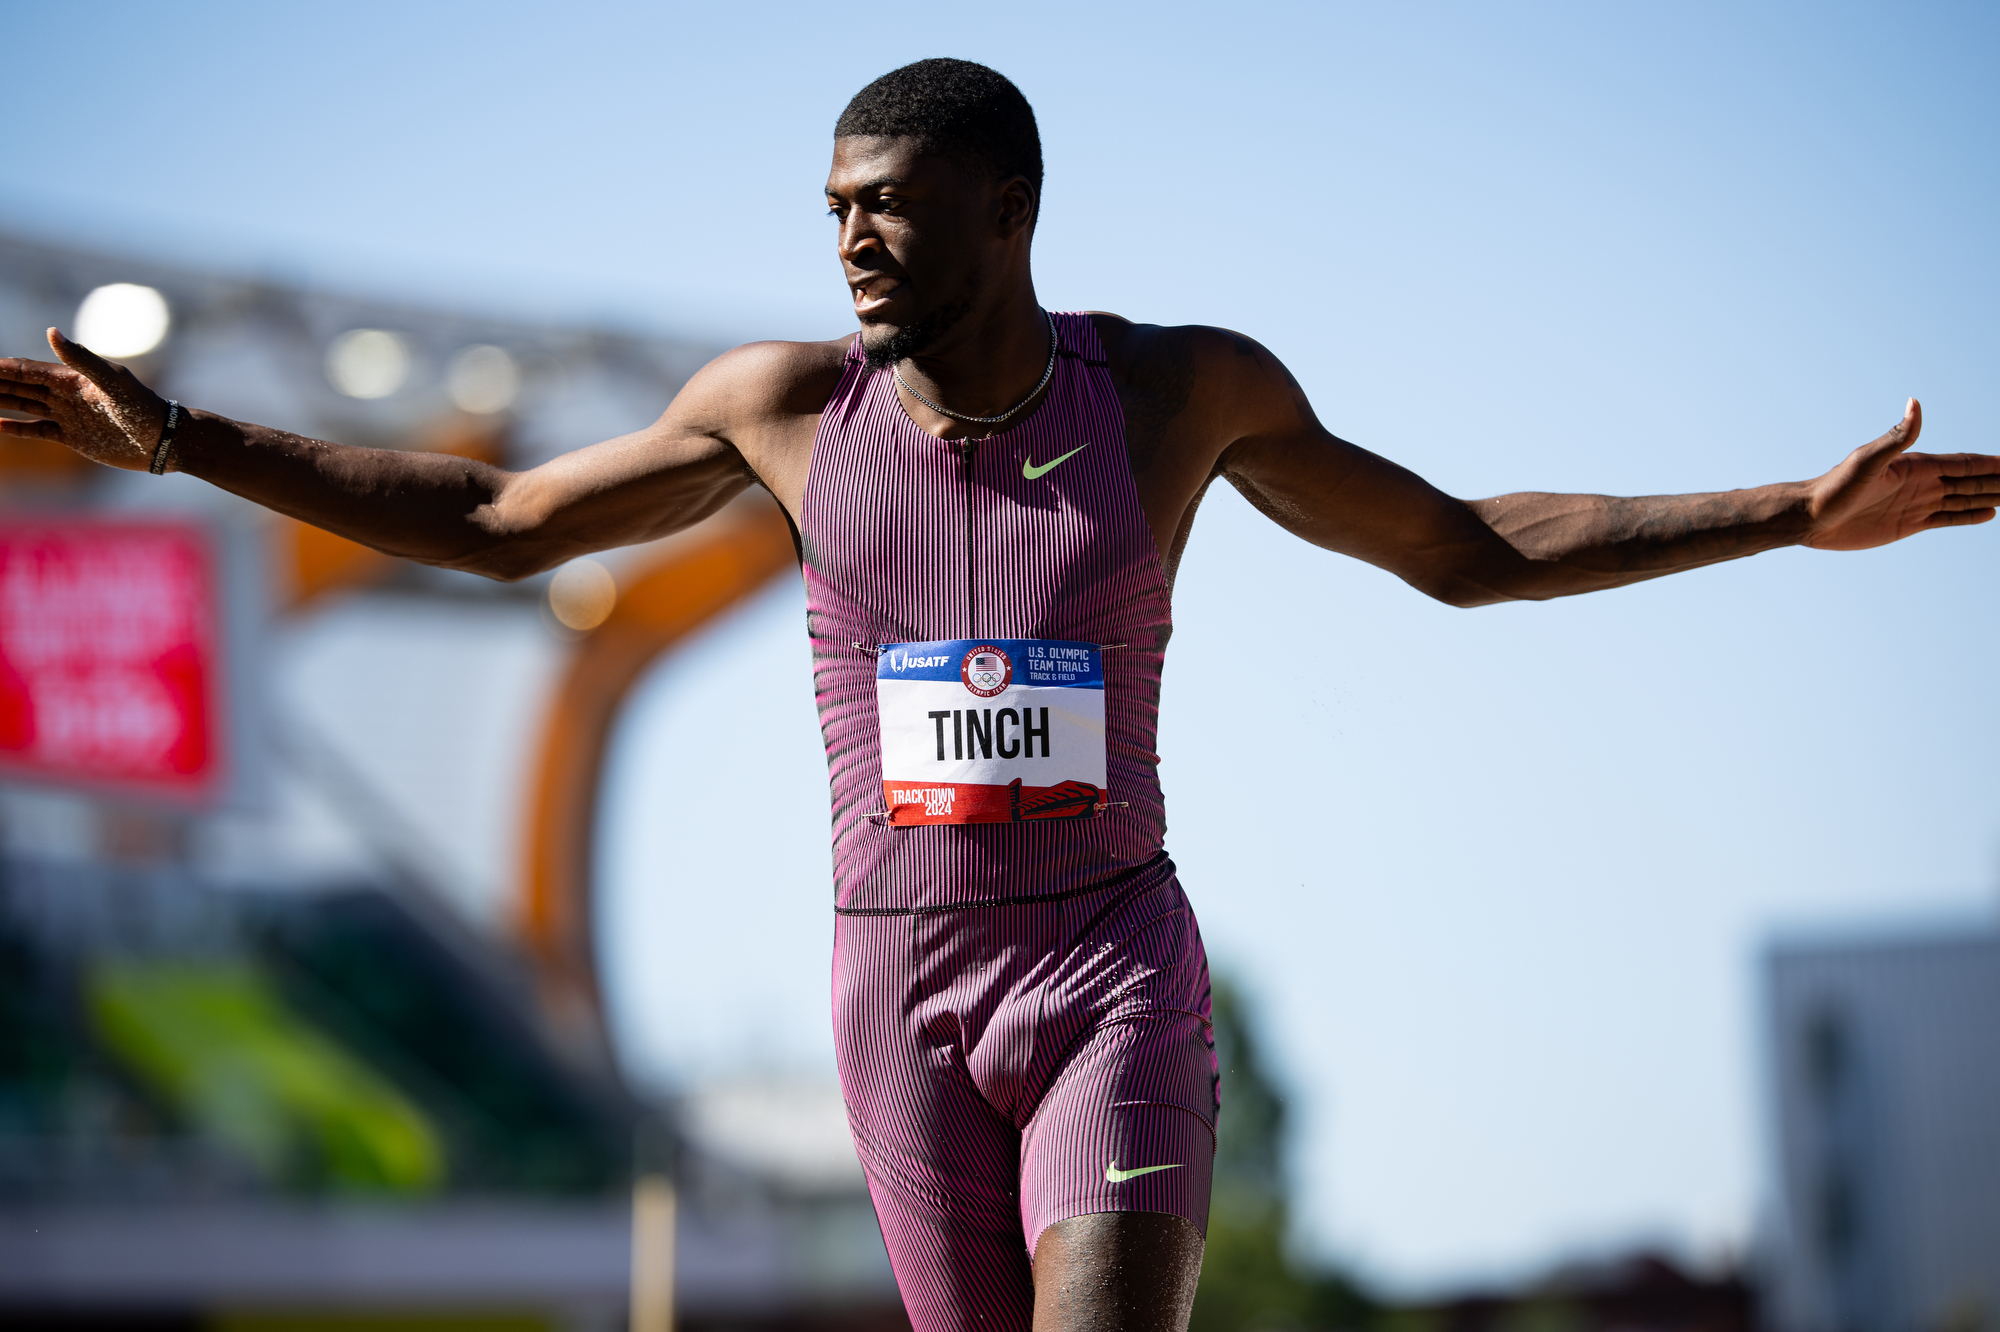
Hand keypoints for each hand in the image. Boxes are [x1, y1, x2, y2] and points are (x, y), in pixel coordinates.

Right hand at [0, 328, 172, 470]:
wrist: (164, 441)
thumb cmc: (144, 408)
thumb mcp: (113, 381)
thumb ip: (81, 358)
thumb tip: (50, 331)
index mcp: (72, 378)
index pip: (27, 370)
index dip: (2, 368)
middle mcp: (66, 395)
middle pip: (20, 386)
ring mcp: (68, 416)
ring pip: (24, 405)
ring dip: (0, 401)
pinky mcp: (74, 438)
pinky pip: (38, 430)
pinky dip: (17, 429)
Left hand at [1805, 399, 1999, 549]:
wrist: (1810, 518)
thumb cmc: (1834, 487)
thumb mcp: (1867, 460)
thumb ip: (1896, 437)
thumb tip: (1915, 402)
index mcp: (1917, 465)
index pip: (1967, 462)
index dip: (1994, 462)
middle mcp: (1922, 482)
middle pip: (1973, 480)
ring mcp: (1918, 503)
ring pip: (1966, 498)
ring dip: (1992, 496)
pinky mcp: (1909, 523)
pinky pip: (1948, 518)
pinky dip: (1970, 515)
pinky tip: (1990, 513)